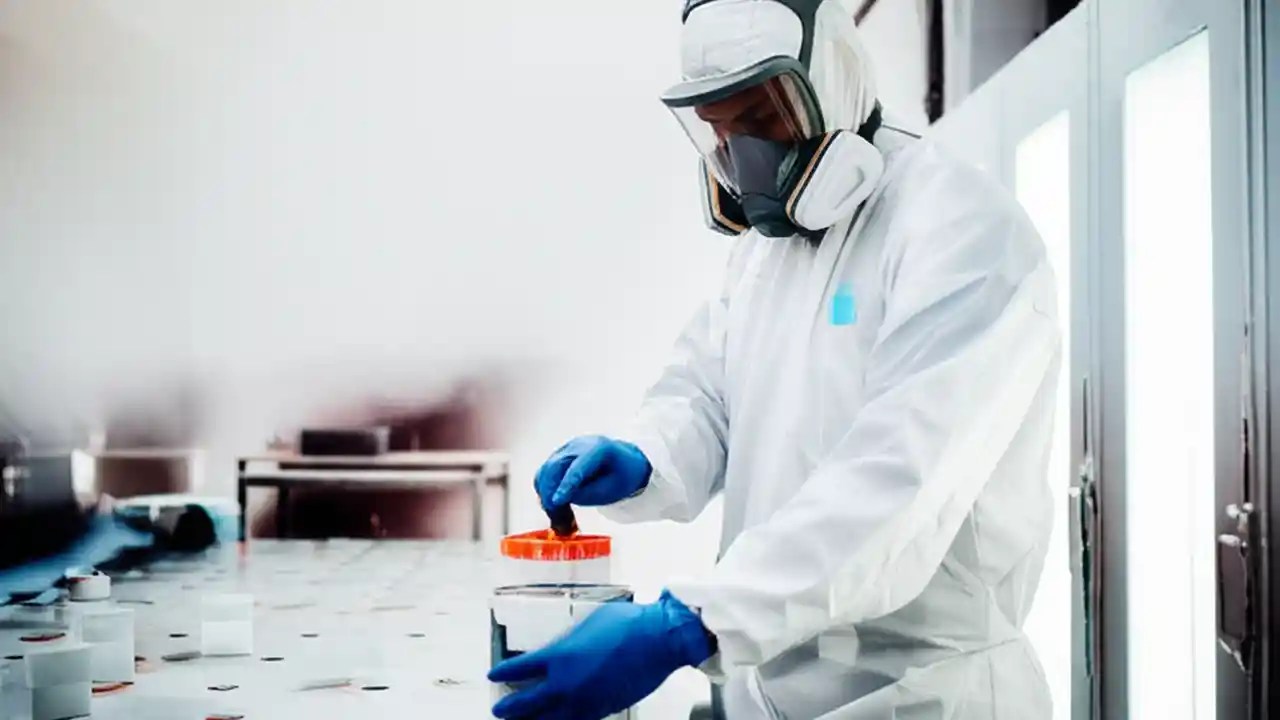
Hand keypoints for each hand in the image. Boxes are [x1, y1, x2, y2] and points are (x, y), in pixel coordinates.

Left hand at [489, 591, 714, 719]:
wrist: (658, 640)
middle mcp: (565, 683)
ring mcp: (582, 701)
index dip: (504, 672)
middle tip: (499, 710)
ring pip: (548, 719)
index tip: (495, 675)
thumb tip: (563, 649)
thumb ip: (570, 640)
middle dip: (509, 708)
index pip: (521, 668)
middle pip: (527, 702)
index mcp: (559, 655)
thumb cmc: (628, 625)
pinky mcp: (601, 710)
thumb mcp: (589, 623)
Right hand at [534, 435, 650, 512]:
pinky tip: (556, 511)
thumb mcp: (613, 489)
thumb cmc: (623, 474)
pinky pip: (544, 475)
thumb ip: (588, 494)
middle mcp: (578, 445)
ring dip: (546, 497)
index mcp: (598, 448)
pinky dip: (546, 494)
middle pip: (554, 467)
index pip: (577, 467)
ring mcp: (566, 450)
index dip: (566, 485)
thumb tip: (562, 500)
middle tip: (556, 520)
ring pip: (545, 472)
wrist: (626, 460)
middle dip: (550, 495)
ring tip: (559, 521)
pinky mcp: (558, 458)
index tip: (557, 502)